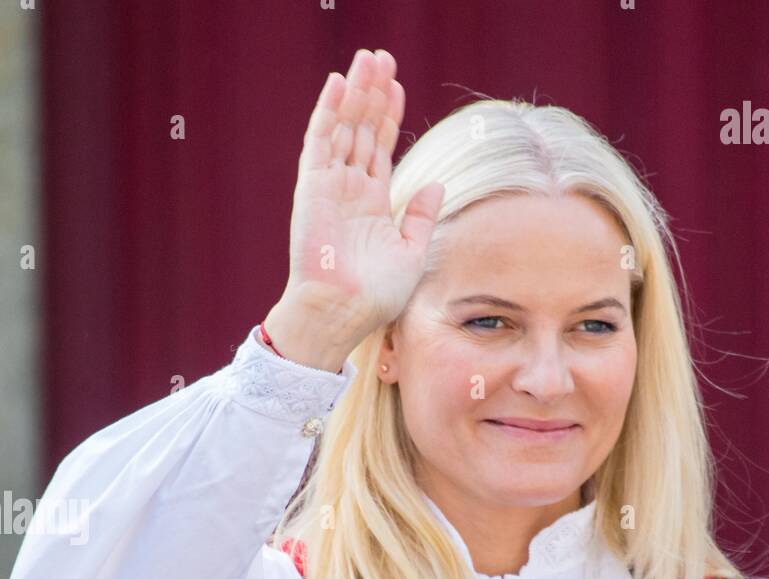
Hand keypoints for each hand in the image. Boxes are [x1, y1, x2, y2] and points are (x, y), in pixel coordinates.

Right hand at [278, 47, 443, 344]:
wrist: (342, 313)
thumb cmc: (375, 295)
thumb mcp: (411, 253)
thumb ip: (421, 217)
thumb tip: (436, 183)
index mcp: (372, 203)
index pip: (380, 148)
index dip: (389, 115)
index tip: (398, 85)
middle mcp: (350, 189)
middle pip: (362, 129)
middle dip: (372, 92)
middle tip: (381, 56)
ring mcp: (329, 186)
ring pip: (343, 126)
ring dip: (355, 92)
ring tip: (367, 59)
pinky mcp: (312, 187)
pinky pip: (320, 141)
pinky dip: (328, 112)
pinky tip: (339, 84)